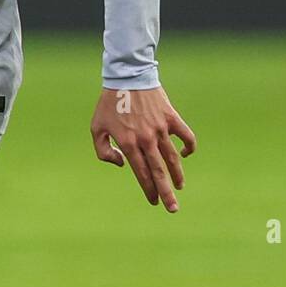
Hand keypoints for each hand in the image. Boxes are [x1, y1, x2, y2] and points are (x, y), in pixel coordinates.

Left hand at [90, 87, 195, 212]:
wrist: (127, 77)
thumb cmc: (109, 105)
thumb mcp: (96, 128)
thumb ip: (103, 151)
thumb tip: (122, 165)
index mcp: (128, 143)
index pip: (141, 173)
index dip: (148, 189)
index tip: (153, 201)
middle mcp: (146, 139)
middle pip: (159, 171)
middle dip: (166, 192)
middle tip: (172, 209)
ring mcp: (161, 129)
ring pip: (173, 158)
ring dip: (177, 175)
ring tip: (179, 187)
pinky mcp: (171, 117)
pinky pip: (186, 136)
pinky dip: (189, 147)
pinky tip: (186, 155)